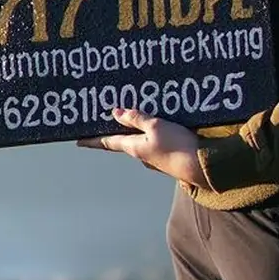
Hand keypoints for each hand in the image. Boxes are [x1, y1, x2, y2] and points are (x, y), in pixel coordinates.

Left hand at [78, 107, 206, 187]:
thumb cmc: (177, 146)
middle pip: (122, 141)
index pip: (108, 142)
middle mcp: (141, 154)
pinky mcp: (167, 156)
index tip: (78, 141)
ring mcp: (154, 157)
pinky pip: (154, 142)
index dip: (92, 140)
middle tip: (104, 122)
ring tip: (131, 117)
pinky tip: (157, 125)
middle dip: (114, 132)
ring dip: (134, 131)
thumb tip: (116, 113)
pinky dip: (150, 133)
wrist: (200, 167)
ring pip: (139, 141)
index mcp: (134, 147)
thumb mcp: (156, 126)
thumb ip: (138, 119)